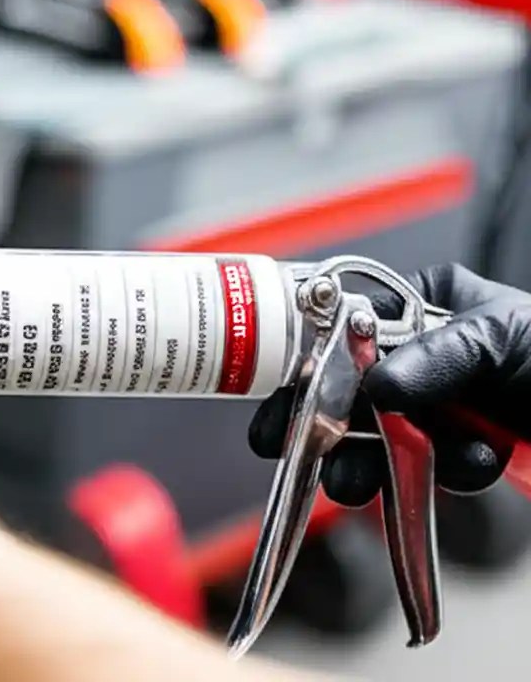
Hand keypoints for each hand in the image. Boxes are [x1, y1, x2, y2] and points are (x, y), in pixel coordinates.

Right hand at [249, 263, 530, 506]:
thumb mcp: (503, 339)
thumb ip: (437, 358)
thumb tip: (374, 384)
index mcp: (429, 306)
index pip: (346, 328)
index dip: (308, 365)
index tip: (284, 401)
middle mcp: (426, 353)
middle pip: (350, 390)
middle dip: (330, 428)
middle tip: (308, 453)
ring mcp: (443, 403)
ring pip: (380, 437)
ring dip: (379, 462)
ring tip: (371, 481)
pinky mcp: (462, 448)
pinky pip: (427, 467)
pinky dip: (445, 474)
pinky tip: (476, 464)